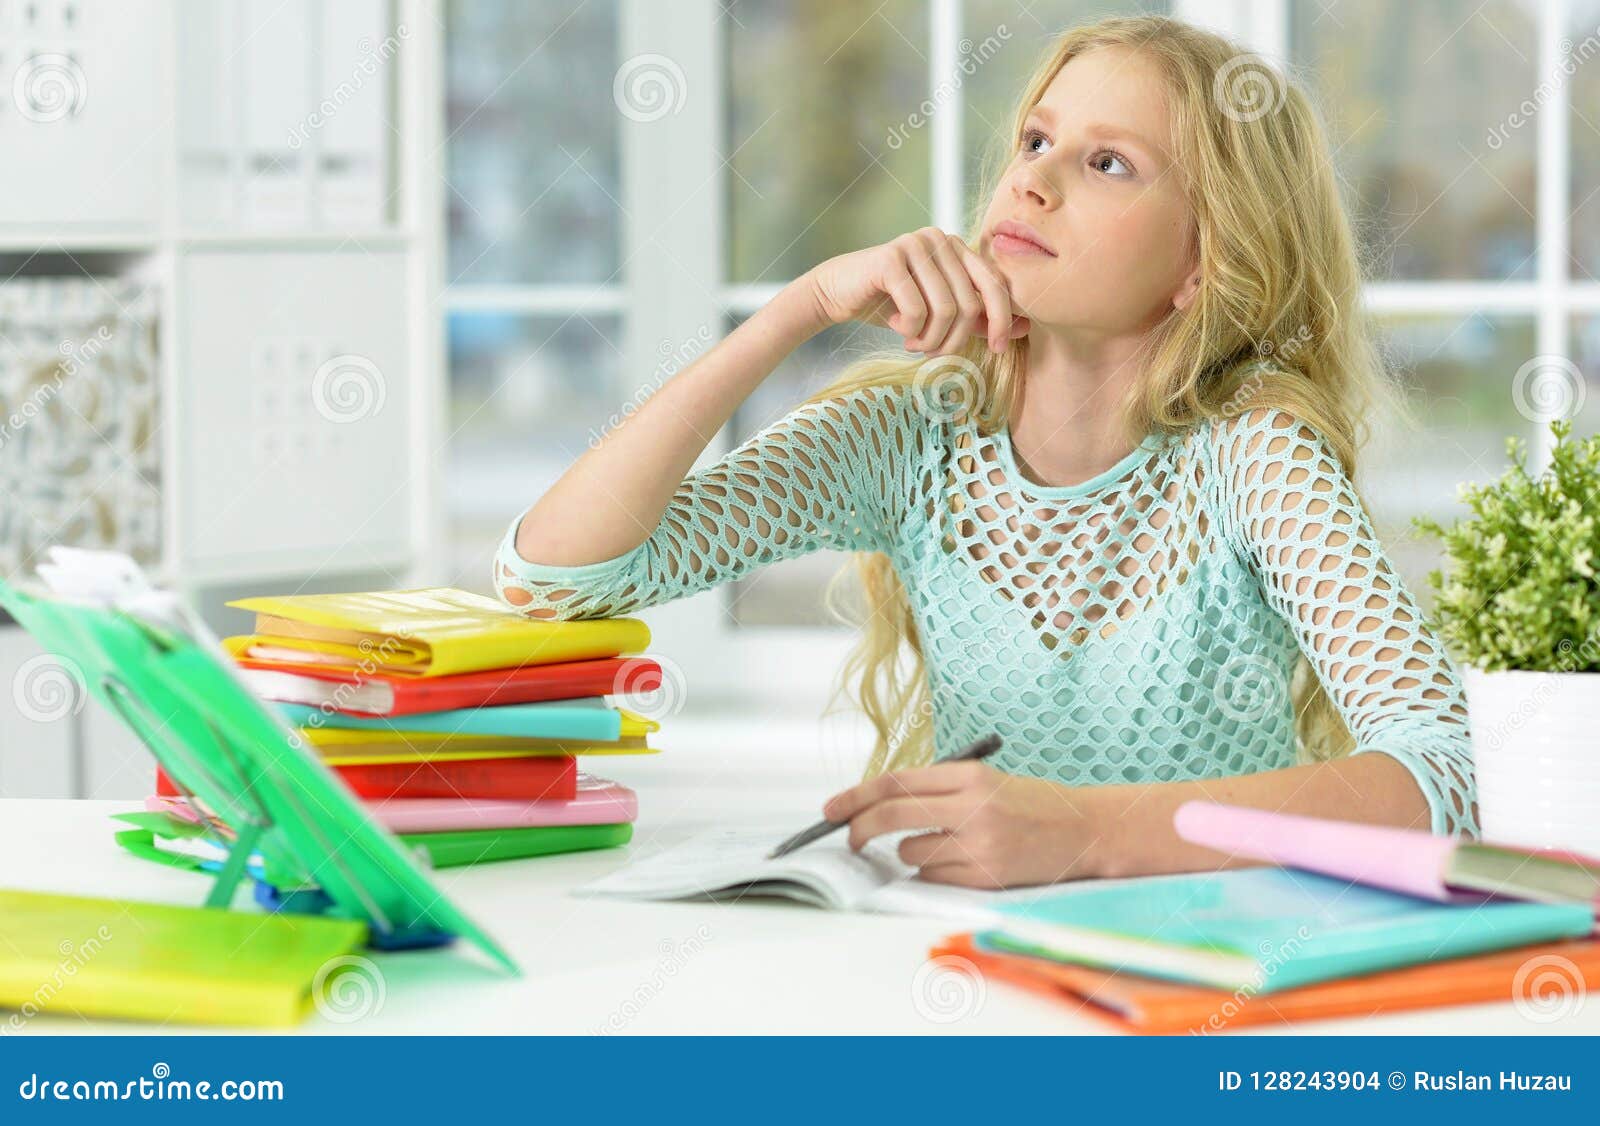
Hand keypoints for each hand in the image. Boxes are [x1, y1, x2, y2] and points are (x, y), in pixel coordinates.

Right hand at [802, 227, 1031, 355]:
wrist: (838, 293)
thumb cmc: (891, 304)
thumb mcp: (940, 313)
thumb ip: (976, 317)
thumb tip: (1022, 329)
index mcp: (957, 248)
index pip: (994, 286)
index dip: (1000, 321)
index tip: (996, 350)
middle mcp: (940, 239)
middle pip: (969, 304)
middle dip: (952, 340)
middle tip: (929, 352)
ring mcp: (915, 244)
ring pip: (945, 310)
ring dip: (929, 339)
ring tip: (913, 343)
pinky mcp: (891, 257)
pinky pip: (916, 309)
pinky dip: (909, 330)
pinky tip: (895, 328)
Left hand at [820, 760, 1106, 888]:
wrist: (1086, 831)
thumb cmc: (1029, 805)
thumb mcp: (985, 783)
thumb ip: (936, 791)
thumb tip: (875, 807)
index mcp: (968, 776)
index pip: (895, 782)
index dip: (855, 796)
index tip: (830, 809)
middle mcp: (972, 807)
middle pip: (891, 815)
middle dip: (859, 828)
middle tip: (849, 838)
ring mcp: (980, 845)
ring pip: (910, 853)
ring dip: (912, 853)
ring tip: (950, 845)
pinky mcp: (986, 877)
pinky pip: (933, 878)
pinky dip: (936, 873)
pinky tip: (966, 863)